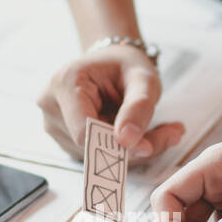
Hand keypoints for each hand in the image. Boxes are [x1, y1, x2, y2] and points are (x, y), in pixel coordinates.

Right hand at [37, 44, 184, 161]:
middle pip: (92, 147)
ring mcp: (54, 126)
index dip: (116, 144)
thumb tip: (127, 141)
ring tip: (156, 131)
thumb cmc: (125, 66)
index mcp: (64, 83)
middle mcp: (51, 106)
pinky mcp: (64, 140)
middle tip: (170, 133)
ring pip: (97, 157)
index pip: (85, 131)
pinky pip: (97, 157)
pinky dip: (123, 152)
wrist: (112, 64)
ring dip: (131, 151)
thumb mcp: (143, 78)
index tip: (149, 144)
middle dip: (132, 147)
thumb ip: (139, 107)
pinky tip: (138, 135)